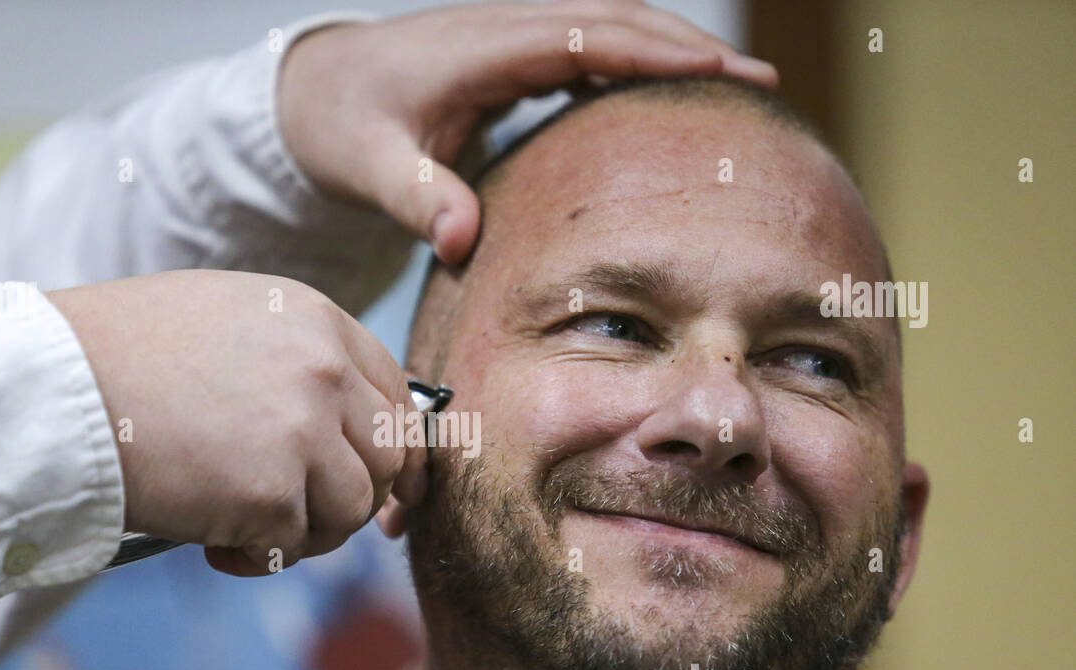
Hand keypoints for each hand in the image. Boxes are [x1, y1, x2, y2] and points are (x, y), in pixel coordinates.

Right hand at [48, 270, 424, 575]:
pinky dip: (258, 558)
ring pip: (353, 509)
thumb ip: (295, 361)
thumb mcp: (227, 322)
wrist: (49, 388)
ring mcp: (301, 429)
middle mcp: (322, 369)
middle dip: (353, 498)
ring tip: (245, 528)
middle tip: (301, 519)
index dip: (390, 449)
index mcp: (315, 320)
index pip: (395, 394)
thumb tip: (342, 424)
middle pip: (388, 456)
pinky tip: (213, 544)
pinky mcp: (268, 490)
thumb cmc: (118, 356)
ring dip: (307, 534)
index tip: (379, 488)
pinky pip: (294, 546)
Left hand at [278, 0, 776, 263]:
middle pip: (618, 20)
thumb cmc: (342, 126)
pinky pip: (591, 50)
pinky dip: (636, 67)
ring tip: (736, 92)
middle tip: (762, 85)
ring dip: (671, 52)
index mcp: (484, 48)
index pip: (588, 38)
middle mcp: (508, 29)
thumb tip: (462, 241)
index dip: (656, 54)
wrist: (313, 91)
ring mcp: (514, 37)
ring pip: (611, 29)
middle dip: (690, 47)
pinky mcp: (516, 56)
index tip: (721, 74)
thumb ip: (416, 198)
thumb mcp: (369, 166)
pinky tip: (665, 104)